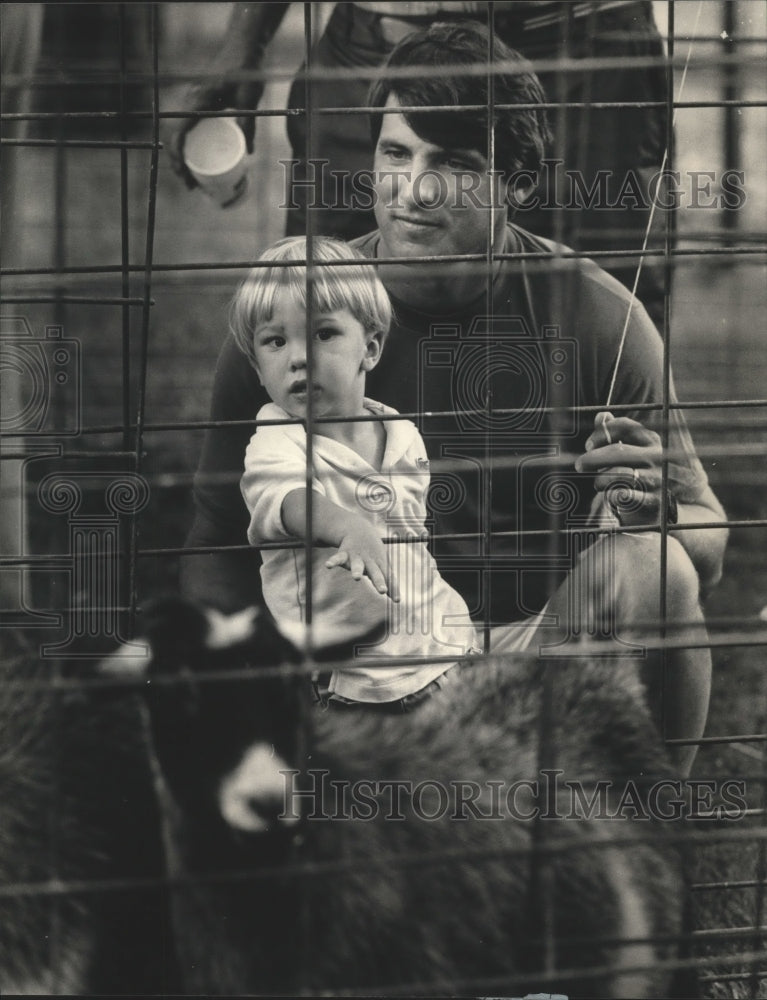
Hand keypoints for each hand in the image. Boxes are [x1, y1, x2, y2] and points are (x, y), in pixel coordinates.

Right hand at [165, 81, 257, 189]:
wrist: (242, 50)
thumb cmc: (246, 73)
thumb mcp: (249, 100)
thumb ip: (248, 124)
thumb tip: (249, 152)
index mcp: (198, 101)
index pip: (178, 133)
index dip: (177, 157)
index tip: (184, 176)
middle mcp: (189, 102)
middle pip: (174, 137)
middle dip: (177, 164)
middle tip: (190, 186)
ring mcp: (191, 103)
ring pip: (177, 134)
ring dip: (179, 157)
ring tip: (190, 179)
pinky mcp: (196, 105)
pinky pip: (184, 128)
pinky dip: (184, 146)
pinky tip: (191, 161)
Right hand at [325, 524, 400, 601]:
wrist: (359, 529)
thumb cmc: (374, 553)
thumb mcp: (382, 564)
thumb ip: (389, 581)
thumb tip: (398, 600)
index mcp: (380, 565)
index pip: (388, 578)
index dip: (393, 588)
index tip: (397, 600)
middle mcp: (370, 561)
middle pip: (375, 572)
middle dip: (379, 581)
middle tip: (382, 590)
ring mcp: (357, 557)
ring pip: (358, 565)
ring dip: (357, 571)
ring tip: (356, 578)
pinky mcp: (345, 553)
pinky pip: (338, 558)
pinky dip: (333, 562)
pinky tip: (328, 565)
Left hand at [575, 411, 670, 527]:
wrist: (657, 507)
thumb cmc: (636, 474)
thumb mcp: (628, 452)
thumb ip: (613, 435)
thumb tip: (602, 416)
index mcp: (651, 440)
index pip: (625, 426)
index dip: (602, 433)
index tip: (587, 445)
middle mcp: (658, 457)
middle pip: (619, 451)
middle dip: (594, 458)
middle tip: (580, 465)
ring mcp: (658, 479)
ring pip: (621, 475)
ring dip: (602, 479)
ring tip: (598, 483)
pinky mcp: (655, 500)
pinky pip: (626, 496)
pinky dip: (613, 496)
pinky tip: (611, 496)